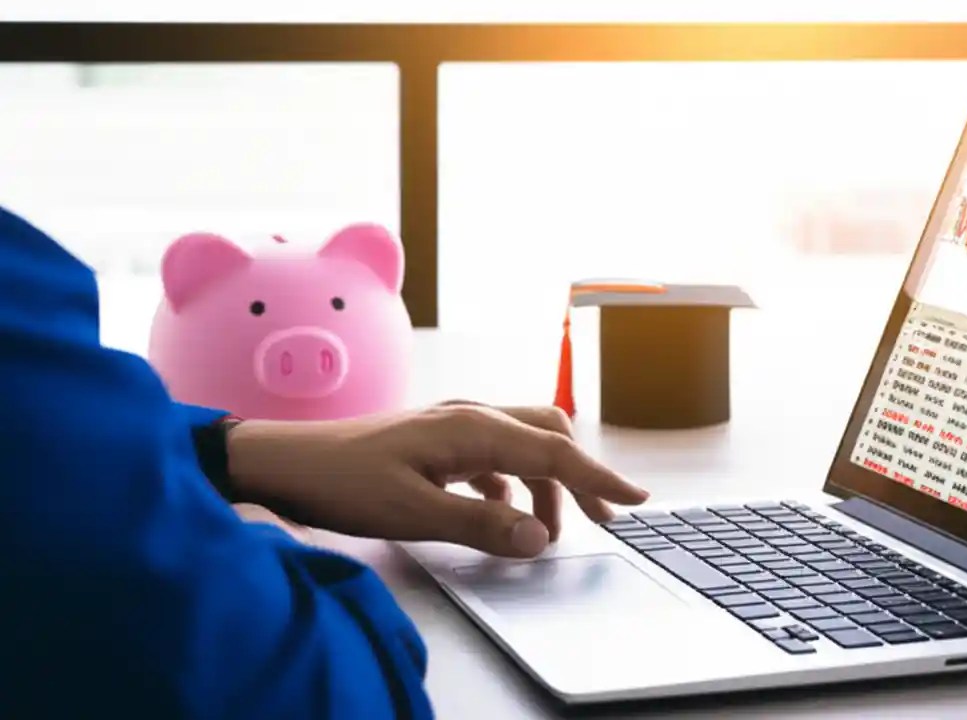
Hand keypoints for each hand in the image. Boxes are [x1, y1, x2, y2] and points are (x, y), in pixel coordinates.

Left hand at [224, 403, 648, 556]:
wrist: (284, 461)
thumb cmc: (342, 481)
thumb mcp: (412, 512)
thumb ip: (481, 524)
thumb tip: (540, 536)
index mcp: (472, 428)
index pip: (554, 453)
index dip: (598, 478)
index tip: (636, 499)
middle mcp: (470, 417)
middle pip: (548, 436)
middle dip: (581, 475)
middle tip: (604, 517)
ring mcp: (453, 425)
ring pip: (523, 445)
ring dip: (545, 484)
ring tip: (549, 529)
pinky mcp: (436, 440)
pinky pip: (494, 457)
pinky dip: (511, 484)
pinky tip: (500, 513)